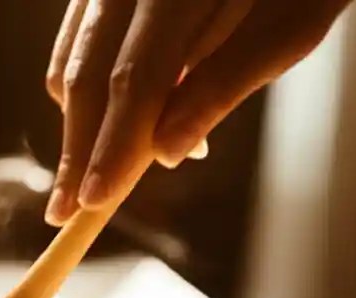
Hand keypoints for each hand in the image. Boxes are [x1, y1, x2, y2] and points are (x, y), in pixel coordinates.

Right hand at [44, 0, 352, 225]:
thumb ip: (223, 86)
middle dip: (79, 148)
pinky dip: (89, 88)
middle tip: (68, 212)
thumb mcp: (288, 28)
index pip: (135, 78)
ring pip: (74, 59)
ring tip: (102, 176)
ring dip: (83, 125)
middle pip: (88, 72)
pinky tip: (119, 123)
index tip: (96, 203)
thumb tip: (165, 154)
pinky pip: (79, 39)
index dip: (113, 146)